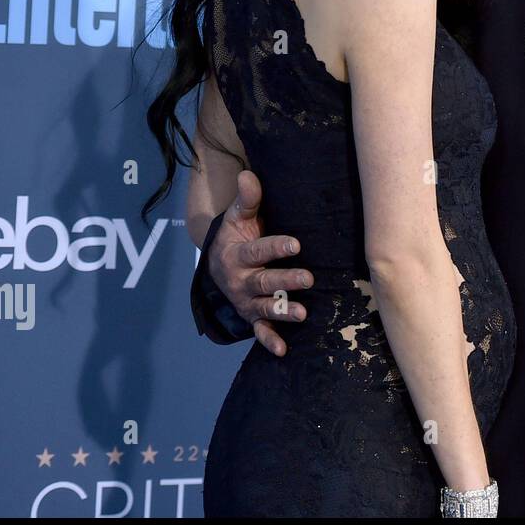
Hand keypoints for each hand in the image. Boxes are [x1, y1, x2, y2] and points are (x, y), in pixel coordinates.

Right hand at [209, 170, 311, 356]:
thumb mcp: (238, 218)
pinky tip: (282, 349)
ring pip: (265, 306)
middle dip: (285, 280)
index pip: (259, 250)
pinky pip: (259, 330)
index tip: (295, 244)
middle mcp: (242, 280)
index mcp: (238, 254)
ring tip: (302, 314)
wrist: (216, 265)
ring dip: (283, 310)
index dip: (276, 247)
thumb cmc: (236, 237)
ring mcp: (247, 300)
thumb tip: (248, 174)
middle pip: (265, 281)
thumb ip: (247, 199)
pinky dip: (269, 340)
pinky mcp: (252, 316)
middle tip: (308, 279)